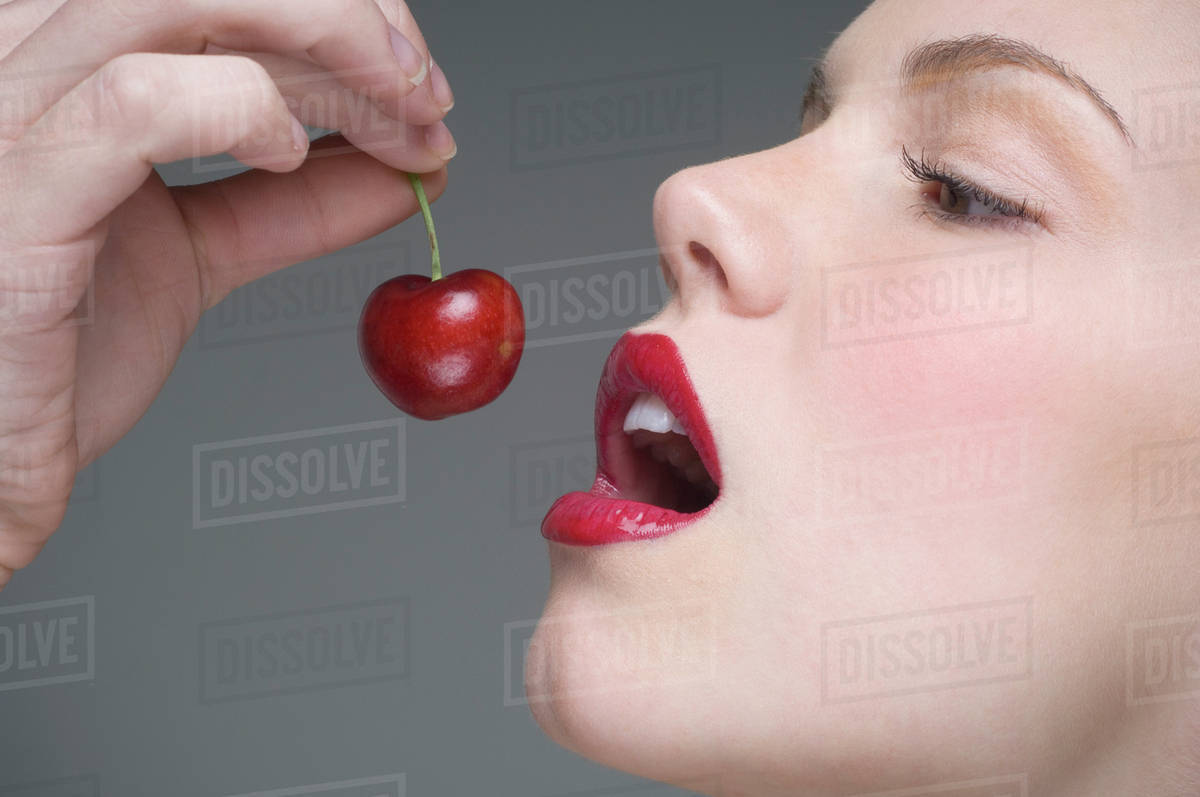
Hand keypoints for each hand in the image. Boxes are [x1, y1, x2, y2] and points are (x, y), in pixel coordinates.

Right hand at [0, 0, 455, 588]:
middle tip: (428, 96)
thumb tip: (403, 173)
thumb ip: (291, 207)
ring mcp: (11, 115)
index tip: (417, 84)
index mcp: (68, 68)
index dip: (337, 17)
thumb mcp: (196, 255)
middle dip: (348, 16)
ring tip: (401, 119)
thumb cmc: (48, 357)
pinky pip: (137, 104)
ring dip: (327, 43)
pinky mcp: (17, 190)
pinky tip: (288, 153)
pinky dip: (241, 112)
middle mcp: (30, 64)